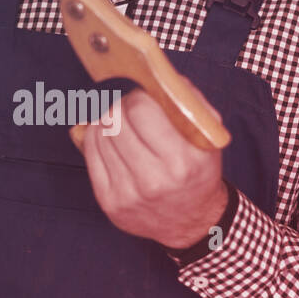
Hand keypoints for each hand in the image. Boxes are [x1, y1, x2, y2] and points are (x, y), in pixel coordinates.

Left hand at [80, 86, 228, 247]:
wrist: (193, 222)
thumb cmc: (198, 173)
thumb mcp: (208, 138)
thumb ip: (189, 103)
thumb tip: (158, 75)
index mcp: (182, 161)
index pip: (141, 111)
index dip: (138, 96)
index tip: (141, 95)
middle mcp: (154, 180)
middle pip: (116, 122)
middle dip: (120, 106)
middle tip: (127, 105)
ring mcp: (128, 194)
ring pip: (100, 135)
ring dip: (107, 121)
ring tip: (120, 121)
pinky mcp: (109, 202)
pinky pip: (91, 155)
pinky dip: (95, 138)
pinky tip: (108, 136)